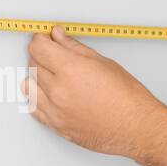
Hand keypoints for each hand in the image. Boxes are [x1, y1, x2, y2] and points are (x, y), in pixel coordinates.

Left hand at [24, 26, 166, 159]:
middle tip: (54, 55)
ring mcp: (55, 110)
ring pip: (29, 86)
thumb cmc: (128, 99)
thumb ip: (75, 48)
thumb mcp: (105, 63)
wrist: (137, 128)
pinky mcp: (57, 126)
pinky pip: (34, 108)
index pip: (38, 47)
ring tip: (52, 76)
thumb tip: (59, 37)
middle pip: (33, 64)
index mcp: (71, 70)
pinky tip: (48, 93)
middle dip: (41, 56)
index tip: (45, 38)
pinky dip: (37, 98)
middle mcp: (59, 90)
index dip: (40, 39)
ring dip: (36, 77)